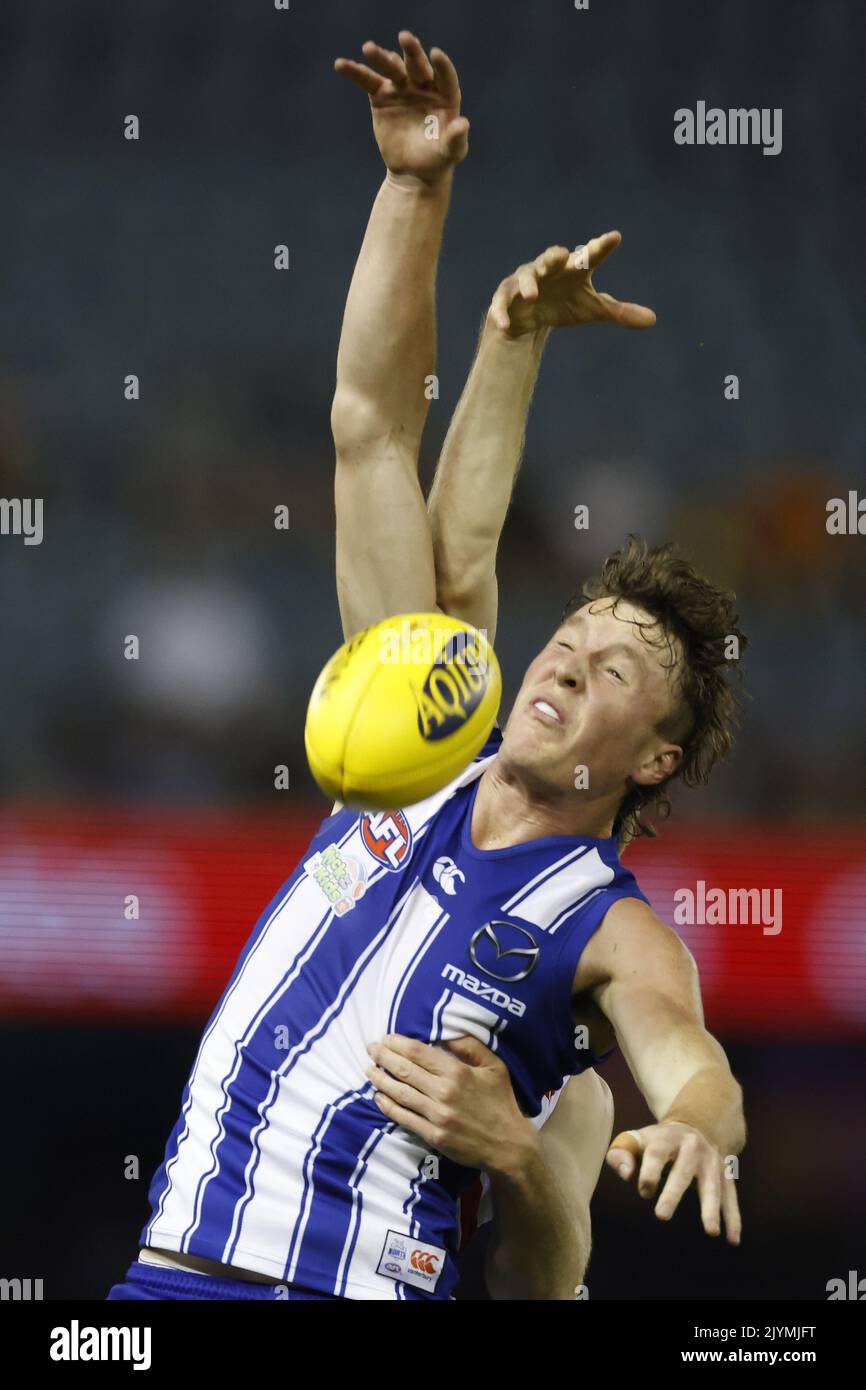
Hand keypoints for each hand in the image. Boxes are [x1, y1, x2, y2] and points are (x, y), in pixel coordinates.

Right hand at [335, 31, 468, 184]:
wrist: (414, 170)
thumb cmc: (437, 159)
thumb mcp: (451, 152)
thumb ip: (456, 138)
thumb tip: (463, 124)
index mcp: (445, 94)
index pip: (445, 75)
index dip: (441, 65)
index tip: (435, 54)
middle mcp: (423, 85)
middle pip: (417, 65)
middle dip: (412, 52)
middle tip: (405, 37)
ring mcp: (401, 87)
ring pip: (391, 68)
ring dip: (380, 57)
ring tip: (368, 48)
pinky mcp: (381, 95)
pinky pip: (367, 80)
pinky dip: (354, 71)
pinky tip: (341, 64)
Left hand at [365, 1032, 534, 1171]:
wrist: (508, 1145)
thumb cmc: (501, 1102)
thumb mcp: (494, 1066)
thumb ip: (470, 1047)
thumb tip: (444, 1034)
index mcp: (458, 1072)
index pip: (420, 1053)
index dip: (399, 1044)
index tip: (386, 1037)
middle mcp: (444, 1092)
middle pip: (405, 1071)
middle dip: (384, 1057)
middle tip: (370, 1048)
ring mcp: (437, 1116)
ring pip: (401, 1094)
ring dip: (381, 1080)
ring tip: (368, 1070)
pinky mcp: (433, 1136)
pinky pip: (404, 1118)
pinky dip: (388, 1106)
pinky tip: (378, 1097)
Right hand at [489, 237, 655, 335]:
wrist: (531, 315)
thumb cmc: (564, 303)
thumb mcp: (592, 309)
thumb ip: (619, 312)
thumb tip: (652, 320)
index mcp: (573, 269)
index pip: (590, 256)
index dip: (601, 247)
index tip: (615, 237)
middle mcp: (549, 269)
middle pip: (552, 258)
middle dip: (554, 256)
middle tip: (562, 255)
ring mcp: (525, 281)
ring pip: (526, 277)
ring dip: (529, 283)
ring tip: (533, 294)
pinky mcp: (506, 298)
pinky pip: (502, 304)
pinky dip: (502, 313)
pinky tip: (505, 325)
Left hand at [606, 1122, 741, 1244]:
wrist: (696, 1125)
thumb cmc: (657, 1142)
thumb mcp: (636, 1140)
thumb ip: (621, 1154)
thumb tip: (627, 1175)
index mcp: (667, 1137)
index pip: (657, 1153)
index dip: (649, 1172)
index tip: (644, 1192)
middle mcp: (692, 1147)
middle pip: (682, 1171)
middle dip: (672, 1193)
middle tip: (661, 1216)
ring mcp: (712, 1162)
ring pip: (712, 1186)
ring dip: (711, 1209)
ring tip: (711, 1232)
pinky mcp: (725, 1175)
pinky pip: (730, 1198)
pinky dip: (733, 1219)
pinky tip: (733, 1240)